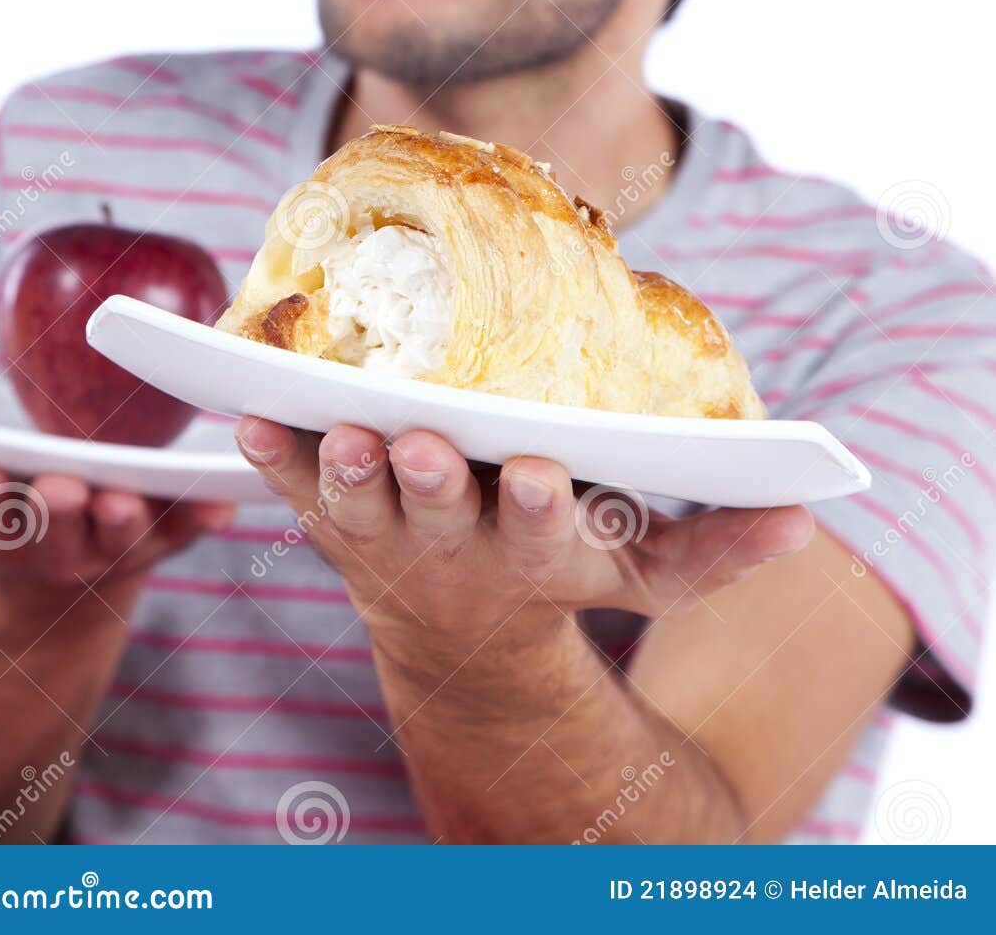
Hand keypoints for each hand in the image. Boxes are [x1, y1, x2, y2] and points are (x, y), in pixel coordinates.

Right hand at [0, 463, 235, 598]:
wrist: (55, 579)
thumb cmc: (8, 505)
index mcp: (3, 536)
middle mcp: (58, 552)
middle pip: (53, 538)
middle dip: (56, 513)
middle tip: (62, 488)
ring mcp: (112, 551)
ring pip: (119, 541)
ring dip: (121, 522)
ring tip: (123, 501)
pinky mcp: (160, 541)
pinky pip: (182, 533)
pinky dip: (200, 521)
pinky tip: (221, 507)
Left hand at [235, 419, 813, 653]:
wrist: (461, 635)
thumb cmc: (560, 571)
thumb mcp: (642, 573)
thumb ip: (718, 547)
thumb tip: (809, 517)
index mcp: (537, 552)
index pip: (546, 531)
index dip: (542, 507)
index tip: (541, 474)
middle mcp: (456, 549)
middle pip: (441, 515)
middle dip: (433, 482)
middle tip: (424, 443)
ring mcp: (386, 539)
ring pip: (358, 504)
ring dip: (343, 470)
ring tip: (336, 430)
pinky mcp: (333, 520)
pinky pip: (291, 490)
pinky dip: (270, 458)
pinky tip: (245, 419)